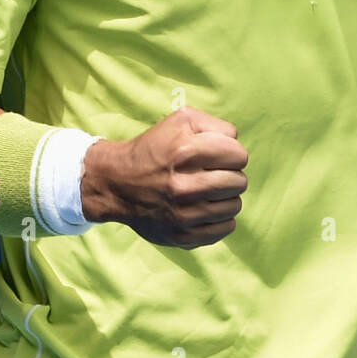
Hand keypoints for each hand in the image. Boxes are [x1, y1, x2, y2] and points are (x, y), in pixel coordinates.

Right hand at [80, 106, 248, 247]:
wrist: (117, 183)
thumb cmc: (154, 149)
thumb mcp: (181, 121)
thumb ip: (216, 126)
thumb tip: (237, 144)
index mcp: (185, 152)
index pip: (239, 156)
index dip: (232, 153)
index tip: (217, 156)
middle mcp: (184, 186)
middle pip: (239, 182)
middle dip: (230, 174)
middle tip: (211, 174)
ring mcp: (184, 215)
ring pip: (234, 206)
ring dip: (225, 197)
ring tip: (206, 191)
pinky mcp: (183, 236)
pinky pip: (225, 228)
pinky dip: (219, 218)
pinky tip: (203, 208)